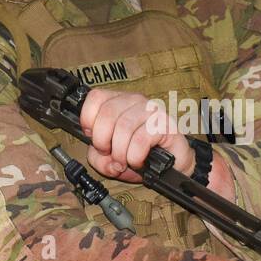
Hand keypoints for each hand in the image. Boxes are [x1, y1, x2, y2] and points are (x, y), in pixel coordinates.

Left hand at [79, 88, 194, 182]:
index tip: (93, 137)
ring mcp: (151, 110)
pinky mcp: (164, 123)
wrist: (172, 164)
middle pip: (107, 113)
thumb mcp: (110, 159)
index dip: (88, 120)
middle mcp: (134, 101)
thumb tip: (105, 159)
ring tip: (125, 162)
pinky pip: (141, 140)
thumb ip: (98, 159)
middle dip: (103, 141)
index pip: (95, 97)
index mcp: (119, 102)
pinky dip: (135, 157)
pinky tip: (138, 161)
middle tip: (110, 155)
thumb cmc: (142, 155)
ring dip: (120, 152)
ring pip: (124, 127)